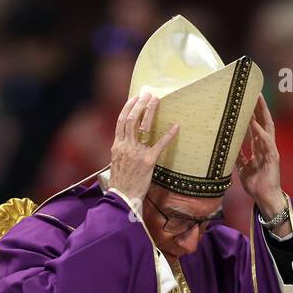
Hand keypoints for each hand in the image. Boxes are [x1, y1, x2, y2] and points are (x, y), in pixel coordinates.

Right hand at [110, 92, 178, 209]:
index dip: (128, 107)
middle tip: (148, 94)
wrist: (122, 198)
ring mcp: (136, 153)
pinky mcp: (148, 161)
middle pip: (131, 119)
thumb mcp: (116, 164)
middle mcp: (125, 146)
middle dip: (140, 104)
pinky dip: (169, 135)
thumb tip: (125, 143)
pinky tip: (176, 126)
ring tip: (156, 100)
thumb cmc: (121, 184)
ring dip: (150, 111)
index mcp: (117, 146)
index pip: (121, 121)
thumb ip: (121, 151)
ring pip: (142, 126)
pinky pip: (160, 144)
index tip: (134, 98)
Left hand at [236, 93, 286, 215]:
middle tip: (254, 90)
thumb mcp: (242, 167)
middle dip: (259, 106)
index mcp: (260, 148)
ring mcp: (271, 151)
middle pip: (263, 121)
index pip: (257, 126)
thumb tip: (228, 147)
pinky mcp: (273, 158)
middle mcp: (267, 146)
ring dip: (262, 113)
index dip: (253, 113)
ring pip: (267, 127)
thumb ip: (237, 156)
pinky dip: (260, 132)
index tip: (248, 99)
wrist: (264, 198)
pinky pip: (267, 142)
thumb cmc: (255, 184)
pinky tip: (255, 122)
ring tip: (257, 98)